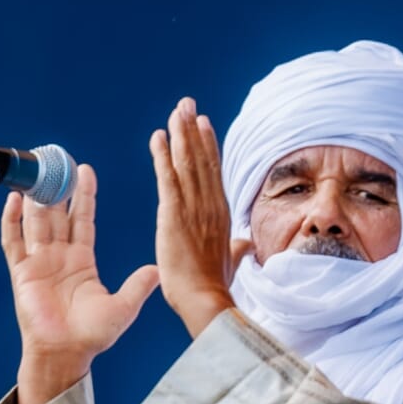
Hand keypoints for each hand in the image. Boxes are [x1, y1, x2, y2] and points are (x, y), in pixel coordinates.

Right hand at [3, 162, 156, 403]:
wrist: (65, 354)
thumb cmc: (93, 337)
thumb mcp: (124, 307)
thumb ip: (138, 286)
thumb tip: (159, 269)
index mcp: (81, 262)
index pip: (83, 219)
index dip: (84, 195)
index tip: (85, 171)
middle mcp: (59, 258)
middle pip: (57, 215)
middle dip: (57, 188)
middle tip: (57, 161)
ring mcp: (38, 264)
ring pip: (36, 222)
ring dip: (36, 198)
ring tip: (37, 173)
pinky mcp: (21, 273)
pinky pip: (13, 242)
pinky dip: (12, 221)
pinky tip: (14, 200)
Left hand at [150, 96, 246, 338]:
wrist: (206, 300)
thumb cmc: (215, 286)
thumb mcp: (230, 261)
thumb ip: (237, 249)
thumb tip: (244, 244)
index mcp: (221, 213)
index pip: (213, 172)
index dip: (209, 145)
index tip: (203, 123)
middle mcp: (210, 204)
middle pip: (202, 158)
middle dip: (194, 129)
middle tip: (186, 103)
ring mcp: (194, 208)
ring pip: (188, 162)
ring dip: (180, 134)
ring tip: (175, 110)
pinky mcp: (174, 215)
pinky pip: (168, 178)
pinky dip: (163, 156)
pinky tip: (158, 137)